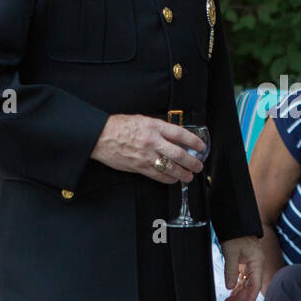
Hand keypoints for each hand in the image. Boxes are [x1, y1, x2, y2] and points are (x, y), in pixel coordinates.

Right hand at [91, 114, 205, 184]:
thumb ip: (157, 128)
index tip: (200, 146)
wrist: (100, 136)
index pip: (180, 134)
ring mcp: (146, 155)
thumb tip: (172, 136)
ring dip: (183, 174)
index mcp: (154, 127)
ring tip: (189, 176)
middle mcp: (153, 141)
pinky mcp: (139, 167)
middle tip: (198, 165)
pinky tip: (173, 179)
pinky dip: (168, 179)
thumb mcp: (141, 120)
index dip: (194, 141)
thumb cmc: (118, 126)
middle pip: (179, 154)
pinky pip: (158, 175)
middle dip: (192, 162)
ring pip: (171, 168)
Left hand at [221, 236, 264, 300]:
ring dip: (238, 293)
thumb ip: (231, 270)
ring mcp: (251, 264)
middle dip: (240, 297)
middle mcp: (256, 265)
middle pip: (251, 287)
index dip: (249, 298)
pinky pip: (243, 278)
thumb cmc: (236, 235)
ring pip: (247, 283)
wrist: (236, 223)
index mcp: (257, 263)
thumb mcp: (231, 253)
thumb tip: (230, 287)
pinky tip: (232, 291)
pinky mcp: (246, 263)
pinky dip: (238, 286)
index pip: (255, 285)